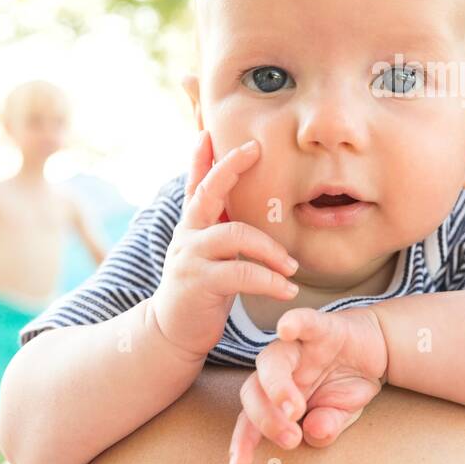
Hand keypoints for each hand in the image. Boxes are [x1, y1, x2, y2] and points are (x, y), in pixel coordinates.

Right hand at [150, 131, 300, 360]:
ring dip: (271, 249)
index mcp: (193, 225)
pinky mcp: (199, 283)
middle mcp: (187, 234)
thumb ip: (220, 226)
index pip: (196, 183)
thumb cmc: (201, 287)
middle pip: (207, 191)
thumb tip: (240, 199)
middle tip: (255, 150)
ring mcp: (190, 257)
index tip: (209, 131)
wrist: (172, 332)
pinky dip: (270, 280)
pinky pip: (242, 273)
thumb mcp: (208, 252)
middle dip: (230, 167)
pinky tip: (288, 288)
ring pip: (235, 234)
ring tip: (292, 268)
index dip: (202, 157)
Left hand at [227, 307, 387, 463]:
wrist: (376, 346)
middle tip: (289, 439)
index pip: (251, 419)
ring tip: (294, 409)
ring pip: (271, 362)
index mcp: (277, 396)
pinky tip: (287, 328)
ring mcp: (297, 347)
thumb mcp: (340, 416)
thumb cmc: (347, 381)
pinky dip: (294, 323)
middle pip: (252, 390)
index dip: (243, 442)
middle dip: (265, 420)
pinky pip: (303, 321)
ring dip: (277, 387)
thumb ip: (326, 427)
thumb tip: (314, 433)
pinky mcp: (320, 327)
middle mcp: (279, 370)